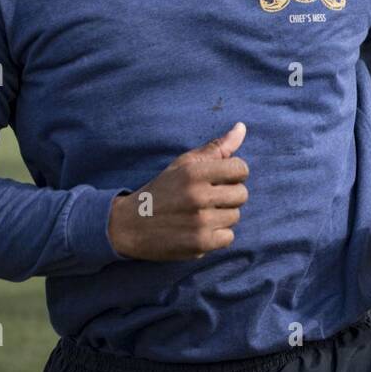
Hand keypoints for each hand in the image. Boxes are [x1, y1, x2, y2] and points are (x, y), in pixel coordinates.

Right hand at [107, 123, 249, 261]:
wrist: (128, 225)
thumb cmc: (161, 190)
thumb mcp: (183, 164)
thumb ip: (216, 148)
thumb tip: (242, 127)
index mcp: (194, 172)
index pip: (241, 169)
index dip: (234, 174)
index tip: (219, 180)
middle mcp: (198, 196)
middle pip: (242, 195)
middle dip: (228, 196)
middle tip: (208, 199)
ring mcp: (199, 221)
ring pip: (235, 216)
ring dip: (222, 217)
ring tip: (200, 215)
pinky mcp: (199, 244)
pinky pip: (229, 237)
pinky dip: (217, 236)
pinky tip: (199, 230)